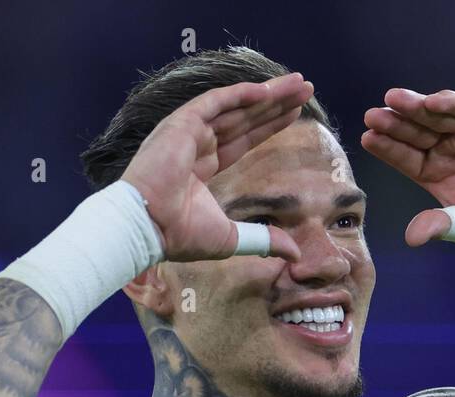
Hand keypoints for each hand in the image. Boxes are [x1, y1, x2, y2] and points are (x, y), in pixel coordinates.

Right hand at [122, 73, 313, 262]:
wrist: (148, 226)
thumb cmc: (180, 234)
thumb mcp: (231, 238)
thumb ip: (263, 240)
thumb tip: (295, 255)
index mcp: (203, 167)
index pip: (243, 139)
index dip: (269, 125)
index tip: (295, 113)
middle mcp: (197, 144)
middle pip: (245, 117)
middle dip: (276, 103)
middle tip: (305, 88)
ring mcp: (188, 131)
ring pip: (235, 106)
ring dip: (268, 93)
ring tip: (298, 82)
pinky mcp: (182, 123)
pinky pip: (216, 101)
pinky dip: (240, 94)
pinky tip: (267, 90)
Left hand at [362, 88, 454, 246]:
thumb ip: (445, 225)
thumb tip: (412, 238)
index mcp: (437, 174)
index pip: (406, 158)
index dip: (388, 148)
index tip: (367, 138)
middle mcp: (450, 150)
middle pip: (416, 133)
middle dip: (395, 123)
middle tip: (373, 114)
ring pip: (439, 116)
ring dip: (417, 107)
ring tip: (395, 99)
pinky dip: (454, 104)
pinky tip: (434, 101)